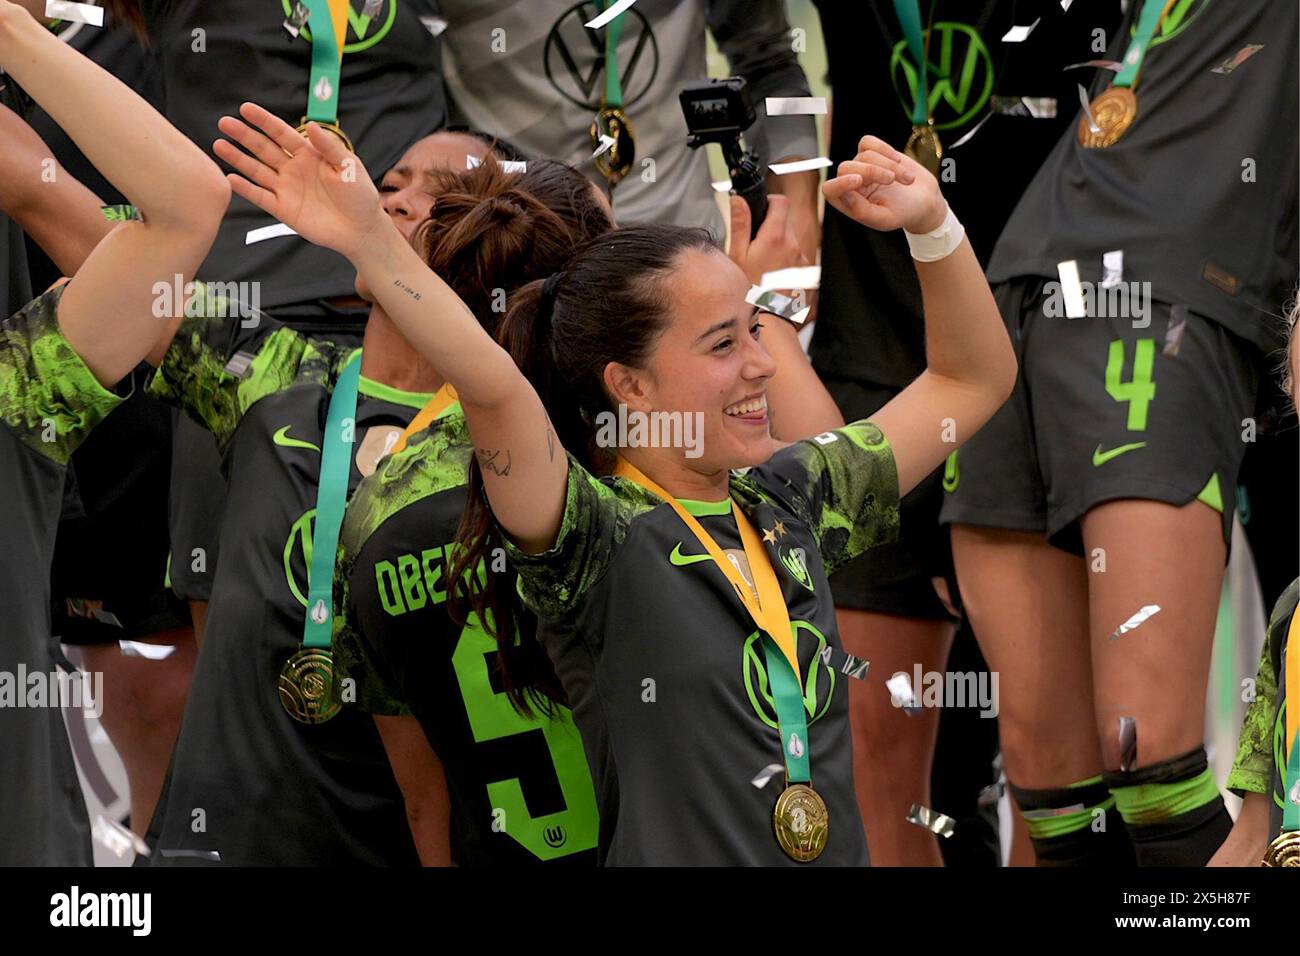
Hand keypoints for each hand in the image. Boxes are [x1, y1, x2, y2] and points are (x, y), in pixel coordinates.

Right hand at [214, 103, 387, 260]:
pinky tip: (231, 178)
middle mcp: (293, 169)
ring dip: (238, 158)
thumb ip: (329, 146)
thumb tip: (311, 124)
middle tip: (224, 122)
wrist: (361, 229)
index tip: (245, 108)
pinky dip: (246, 189)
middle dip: (244, 135)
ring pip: (257, 170)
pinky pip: (261, 197)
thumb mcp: (349, 166)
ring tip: (218, 145)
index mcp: (309, 155)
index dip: (264, 121)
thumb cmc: (360, 196)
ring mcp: (287, 189)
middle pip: (264, 148)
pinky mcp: (284, 209)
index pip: (282, 133)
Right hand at [727, 194, 807, 284]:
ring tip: (763, 262)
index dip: (770, 202)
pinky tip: (772, 273)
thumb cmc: (749, 291)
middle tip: (756, 242)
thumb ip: (740, 224)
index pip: (781, 202)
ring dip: (779, 243)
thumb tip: (739, 201)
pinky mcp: (805, 272)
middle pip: (786, 220)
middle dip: (772, 225)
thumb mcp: (737, 255)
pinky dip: (785, 259)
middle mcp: (793, 245)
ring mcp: (801, 259)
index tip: (762, 209)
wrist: (768, 319)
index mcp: (775, 237)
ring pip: (791, 239)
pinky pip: (795, 256)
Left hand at [822, 135, 946, 233]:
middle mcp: (850, 183)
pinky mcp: (871, 152)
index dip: (840, 183)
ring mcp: (860, 166)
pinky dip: (885, 149)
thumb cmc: (903, 212)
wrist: (924, 199)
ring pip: (865, 155)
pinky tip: (898, 161)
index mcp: (848, 202)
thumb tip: (846, 195)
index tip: (859, 180)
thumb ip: (862, 212)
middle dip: (871, 171)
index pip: (829, 189)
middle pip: (847, 167)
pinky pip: (868, 142)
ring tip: (906, 179)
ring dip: (889, 165)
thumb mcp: (885, 219)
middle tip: (892, 180)